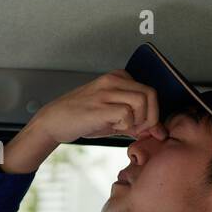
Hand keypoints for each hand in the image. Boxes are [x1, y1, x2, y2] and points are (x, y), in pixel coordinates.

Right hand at [33, 69, 167, 144]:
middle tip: (139, 131)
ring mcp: (105, 92)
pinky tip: (114, 128)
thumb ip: (134, 122)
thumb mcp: (111, 117)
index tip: (144, 128)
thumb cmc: (82, 118)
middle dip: (151, 118)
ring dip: (139, 121)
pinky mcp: (99, 106)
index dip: (153, 113)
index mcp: (118, 78)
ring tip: (126, 129)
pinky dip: (126, 125)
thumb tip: (157, 132)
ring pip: (142, 102)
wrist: (54, 121)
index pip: (149, 91)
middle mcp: (113, 81)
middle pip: (150, 94)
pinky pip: (126, 114)